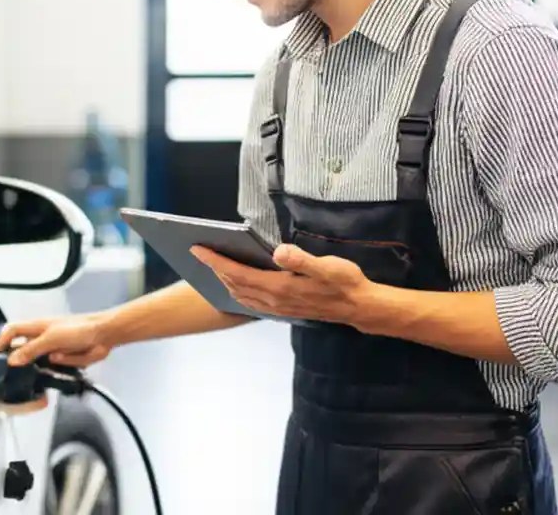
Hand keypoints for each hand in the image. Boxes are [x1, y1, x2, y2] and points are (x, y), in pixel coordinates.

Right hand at [0, 313, 112, 367]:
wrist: (104, 336)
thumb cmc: (78, 330)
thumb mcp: (52, 338)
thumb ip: (31, 349)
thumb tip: (12, 360)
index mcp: (37, 328)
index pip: (13, 331)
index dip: (2, 340)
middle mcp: (42, 339)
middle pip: (23, 351)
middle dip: (20, 362)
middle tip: (11, 376)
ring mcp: (52, 351)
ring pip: (38, 364)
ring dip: (39, 370)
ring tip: (35, 378)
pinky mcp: (63, 362)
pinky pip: (53, 370)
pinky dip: (57, 370)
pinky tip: (62, 370)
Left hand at [190, 244, 374, 326]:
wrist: (358, 307)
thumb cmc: (344, 282)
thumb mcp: (328, 266)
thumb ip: (301, 260)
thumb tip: (278, 251)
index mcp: (280, 287)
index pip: (238, 273)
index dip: (216, 261)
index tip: (198, 249)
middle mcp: (275, 299)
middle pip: (235, 285)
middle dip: (215, 269)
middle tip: (199, 253)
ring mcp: (279, 307)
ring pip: (242, 295)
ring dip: (225, 281)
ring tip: (214, 266)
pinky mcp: (284, 309)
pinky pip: (252, 302)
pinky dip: (239, 292)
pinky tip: (238, 285)